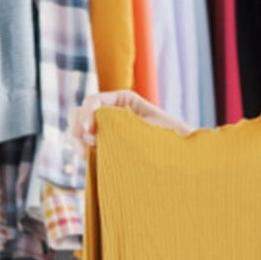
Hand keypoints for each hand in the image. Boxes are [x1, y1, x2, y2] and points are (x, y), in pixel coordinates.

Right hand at [70, 89, 192, 152]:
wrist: (184, 159)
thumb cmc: (174, 141)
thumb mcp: (151, 128)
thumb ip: (127, 124)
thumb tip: (103, 128)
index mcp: (124, 100)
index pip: (94, 101)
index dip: (87, 114)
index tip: (90, 132)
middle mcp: (112, 113)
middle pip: (80, 112)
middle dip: (77, 127)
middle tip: (84, 146)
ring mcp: (107, 131)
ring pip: (78, 129)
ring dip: (76, 140)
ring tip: (85, 154)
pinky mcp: (106, 148)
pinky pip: (85, 147)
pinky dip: (81, 151)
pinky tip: (88, 158)